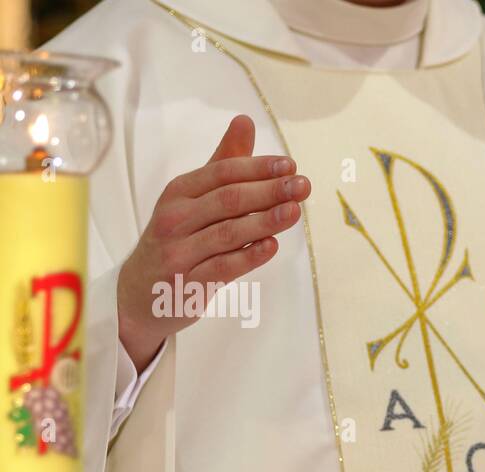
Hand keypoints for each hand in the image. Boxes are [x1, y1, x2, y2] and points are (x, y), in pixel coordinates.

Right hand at [116, 115, 311, 371]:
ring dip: (265, 221)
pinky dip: (248, 256)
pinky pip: (222, 268)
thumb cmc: (176, 240)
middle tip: (303, 186)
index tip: (291, 166)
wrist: (139, 295)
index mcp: (179, 193)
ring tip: (295, 212)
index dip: (257, 168)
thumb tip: (244, 121)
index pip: (221, 173)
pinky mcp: (188, 283)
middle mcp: (175, 219)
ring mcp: (179, 252)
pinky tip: (272, 246)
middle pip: (227, 200)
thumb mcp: (192, 199)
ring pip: (227, 233)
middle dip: (268, 190)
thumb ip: (223, 164)